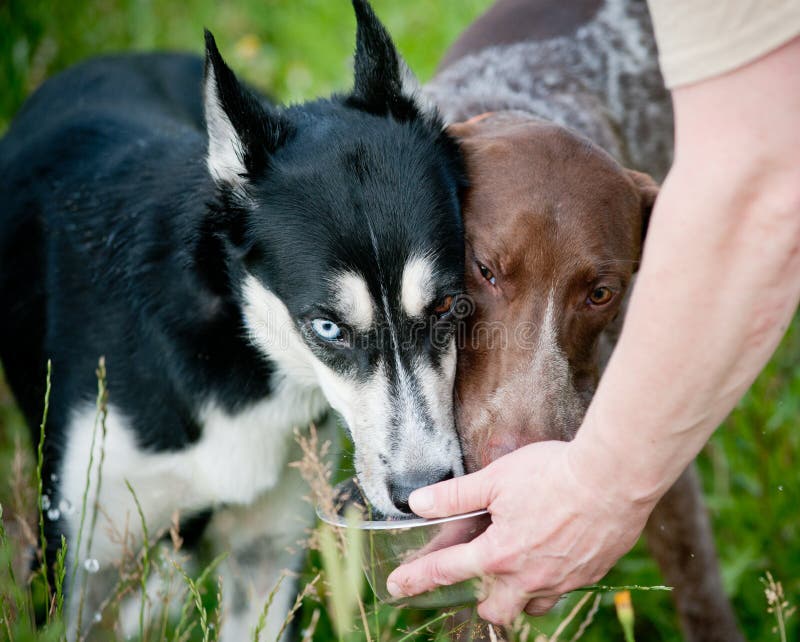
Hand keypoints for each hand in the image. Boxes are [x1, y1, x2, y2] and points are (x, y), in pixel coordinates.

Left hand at [385, 440, 654, 624]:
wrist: (614, 479)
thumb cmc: (553, 474)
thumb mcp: (495, 477)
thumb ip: (455, 495)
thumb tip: (418, 503)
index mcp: (499, 553)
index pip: (447, 570)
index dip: (417, 579)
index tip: (396, 587)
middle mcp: (528, 576)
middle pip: (495, 609)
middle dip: (480, 601)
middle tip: (476, 580)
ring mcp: (562, 580)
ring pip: (532, 606)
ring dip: (517, 596)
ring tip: (514, 573)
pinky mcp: (589, 574)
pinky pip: (561, 592)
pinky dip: (549, 584)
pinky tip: (550, 560)